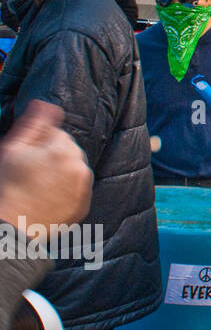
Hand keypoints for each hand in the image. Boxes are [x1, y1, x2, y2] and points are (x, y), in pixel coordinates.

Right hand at [0, 102, 91, 235]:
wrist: (11, 226)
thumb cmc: (7, 186)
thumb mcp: (12, 149)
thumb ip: (33, 123)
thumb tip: (45, 104)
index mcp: (64, 149)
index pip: (55, 133)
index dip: (37, 144)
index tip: (25, 158)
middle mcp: (80, 167)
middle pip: (68, 150)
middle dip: (52, 156)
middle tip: (29, 172)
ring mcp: (84, 188)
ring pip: (73, 169)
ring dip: (60, 172)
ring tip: (37, 185)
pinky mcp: (84, 205)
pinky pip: (77, 189)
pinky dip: (66, 190)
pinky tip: (46, 197)